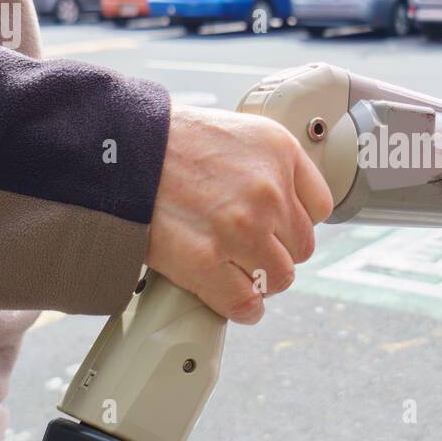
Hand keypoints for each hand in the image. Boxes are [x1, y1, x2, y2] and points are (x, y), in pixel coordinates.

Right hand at [146, 105, 333, 322]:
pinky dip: (243, 308)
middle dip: (276, 251)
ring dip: (259, 280)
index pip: (319, 208)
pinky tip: (233, 297)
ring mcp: (240, 229)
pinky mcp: (207, 262)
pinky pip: (246, 304)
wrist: (122, 151)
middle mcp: (267, 191)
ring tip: (234, 268)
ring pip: (278, 279)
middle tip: (247, 247)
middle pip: (301, 248)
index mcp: (280, 153)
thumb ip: (275, 166)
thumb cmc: (174, 142)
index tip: (277, 226)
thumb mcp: (242, 132)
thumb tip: (295, 207)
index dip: (295, 221)